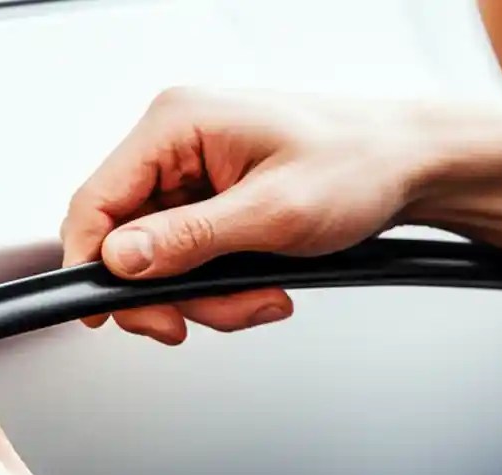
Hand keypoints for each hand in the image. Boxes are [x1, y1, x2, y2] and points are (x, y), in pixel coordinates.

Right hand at [60, 88, 463, 343]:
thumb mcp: (272, 212)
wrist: (412, 165)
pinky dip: (215, 285)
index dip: (88, 263)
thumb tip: (119, 259)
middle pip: (122, 238)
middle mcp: (174, 143)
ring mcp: (189, 171)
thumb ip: (188, 239)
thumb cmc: (361, 164)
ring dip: (199, 294)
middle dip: (162, 290)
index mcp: (176, 124)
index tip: (100, 313)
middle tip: (189, 323)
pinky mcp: (205, 197)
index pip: (95, 200)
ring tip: (254, 300)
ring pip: (153, 257)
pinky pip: (183, 255)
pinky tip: (255, 287)